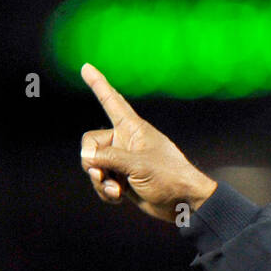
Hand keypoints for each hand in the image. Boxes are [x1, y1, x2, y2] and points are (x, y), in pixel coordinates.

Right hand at [79, 63, 217, 222]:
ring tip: (116, 190)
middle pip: (91, 143)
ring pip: (94, 166)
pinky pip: (101, 182)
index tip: (86, 66)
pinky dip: (106, 191)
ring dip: (101, 181)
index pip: (112, 101)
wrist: (184, 204)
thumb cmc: (169, 178)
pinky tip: (118, 197)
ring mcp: (123, 162)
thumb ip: (109, 158)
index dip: (99, 85)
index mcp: (132, 128)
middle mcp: (125, 142)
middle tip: (101, 174)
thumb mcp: (138, 165)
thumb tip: (88, 158)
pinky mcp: (123, 180)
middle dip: (92, 161)